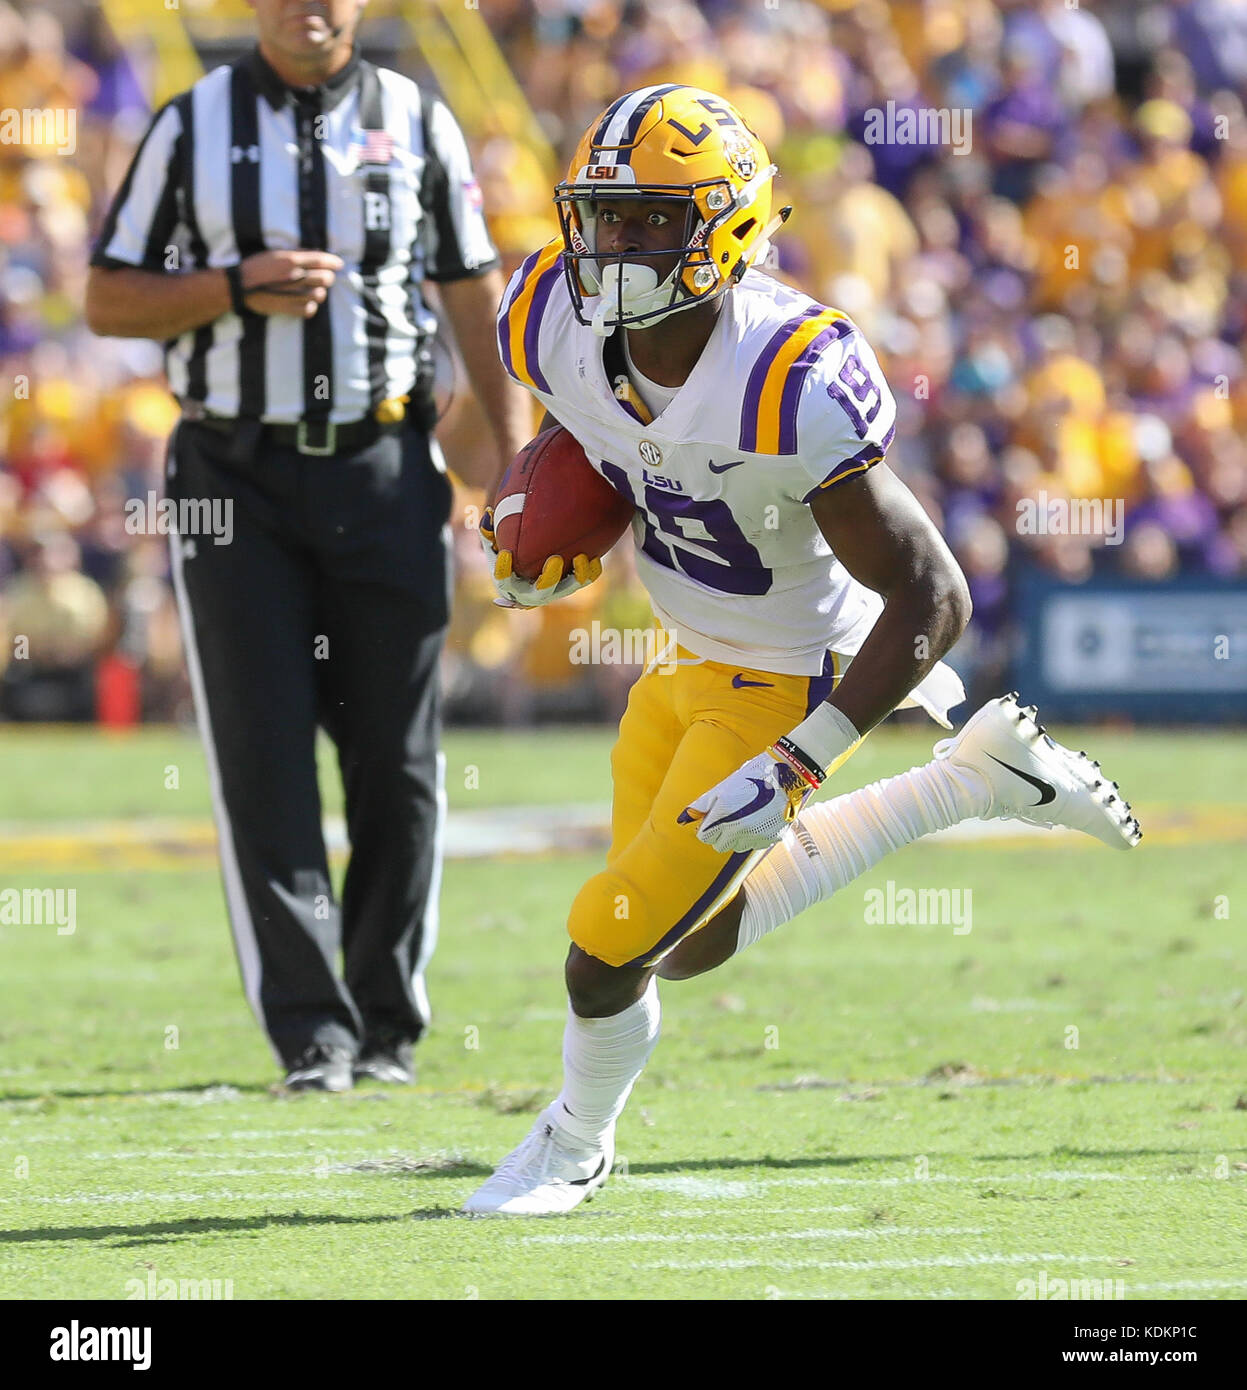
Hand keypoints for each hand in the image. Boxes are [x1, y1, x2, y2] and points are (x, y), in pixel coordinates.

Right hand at [239, 250, 343, 318]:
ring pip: (320, 295)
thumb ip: (296, 254)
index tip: (339, 264)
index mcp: (291, 260)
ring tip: (312, 290)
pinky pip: (310, 310)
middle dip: (328, 277)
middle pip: (326, 278)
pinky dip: (310, 306)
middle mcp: (295, 276)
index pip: (322, 260)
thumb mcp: (275, 253)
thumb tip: (317, 255)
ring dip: (319, 292)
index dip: (334, 262)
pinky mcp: (289, 308)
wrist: (238, 285)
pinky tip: (305, 302)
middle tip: (324, 277)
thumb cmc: (255, 266)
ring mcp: (293, 294)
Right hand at [478, 506, 601, 608]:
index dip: (504, 570)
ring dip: (577, 575)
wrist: (530, 567)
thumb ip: (489, 532)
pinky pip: (587, 579)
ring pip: (569, 588)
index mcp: (512, 586)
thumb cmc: (509, 554)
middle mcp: (535, 593)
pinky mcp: (573, 583)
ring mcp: (556, 590)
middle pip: (543, 591)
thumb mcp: (495, 544)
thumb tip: (488, 514)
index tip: (506, 553)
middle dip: (550, 577)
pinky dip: (592, 569)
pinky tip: (595, 555)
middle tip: (555, 558)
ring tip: (581, 557)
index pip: (505, 582)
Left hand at [681, 750, 812, 853]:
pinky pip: (755, 844)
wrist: (788, 773)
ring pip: (737, 847)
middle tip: (728, 816)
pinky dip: (753, 836)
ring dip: (737, 836)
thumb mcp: (723, 787)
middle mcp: (738, 829)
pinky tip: (759, 818)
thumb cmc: (752, 776)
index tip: (712, 818)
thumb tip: (681, 820)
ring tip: (745, 815)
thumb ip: (701, 805)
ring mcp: (756, 835)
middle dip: (720, 834)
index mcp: (723, 814)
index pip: (704, 837)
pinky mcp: (771, 838)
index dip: (706, 827)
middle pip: (719, 845)